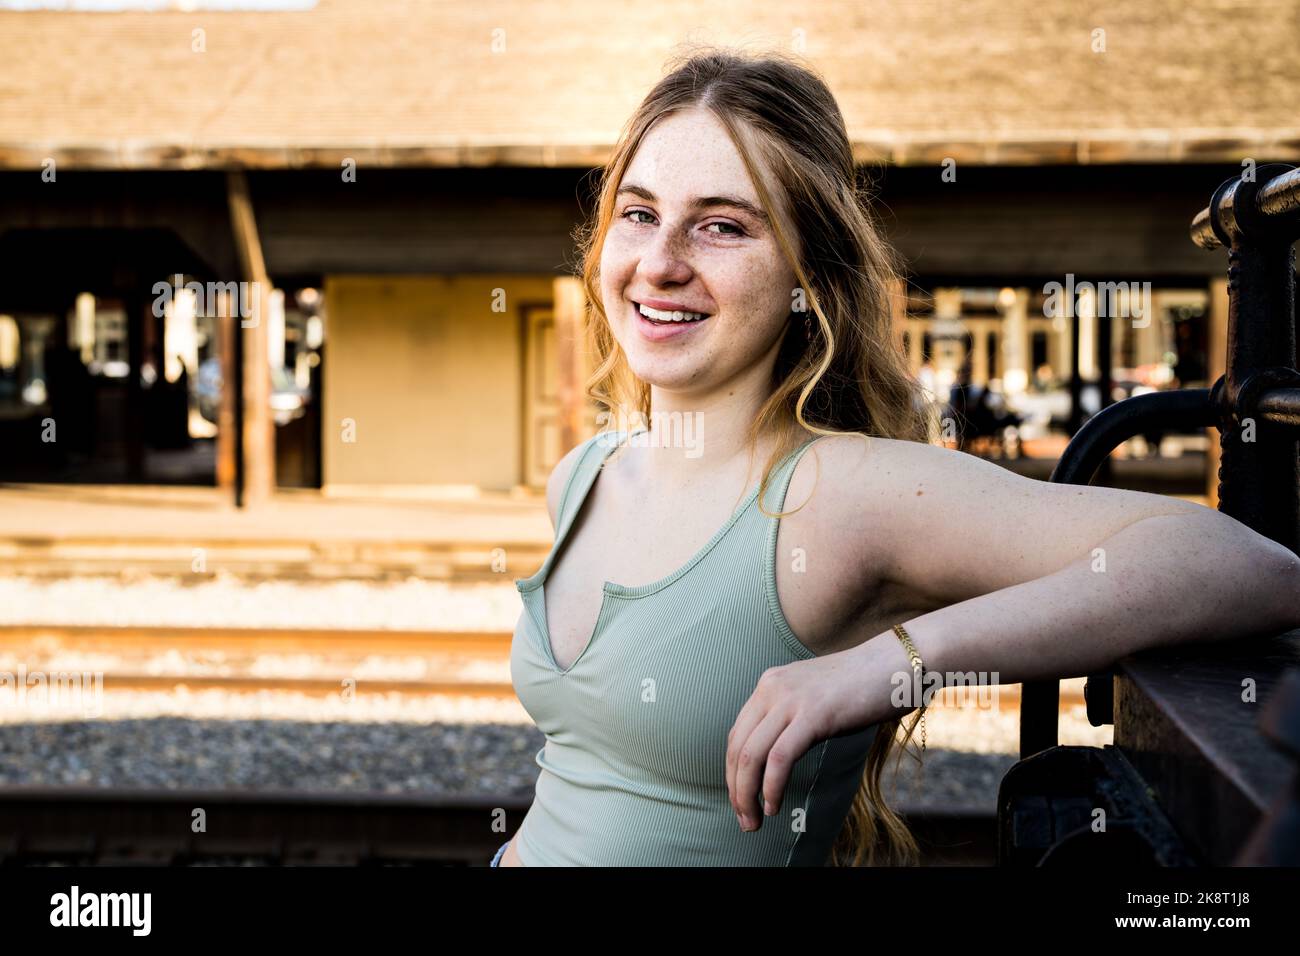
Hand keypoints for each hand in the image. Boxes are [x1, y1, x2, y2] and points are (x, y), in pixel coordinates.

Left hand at [725, 642, 886, 831]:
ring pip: (751, 755)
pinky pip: (779, 758)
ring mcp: (790, 700)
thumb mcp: (816, 697)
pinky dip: (771, 787)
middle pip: (737, 748)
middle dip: (736, 790)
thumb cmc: (864, 685)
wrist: (897, 662)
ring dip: (747, 795)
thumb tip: (781, 753)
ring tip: (754, 823)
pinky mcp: (812, 715)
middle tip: (745, 821)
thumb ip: (794, 716)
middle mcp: (772, 688)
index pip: (737, 734)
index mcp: (770, 683)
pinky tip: (774, 806)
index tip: (741, 799)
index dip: (733, 772)